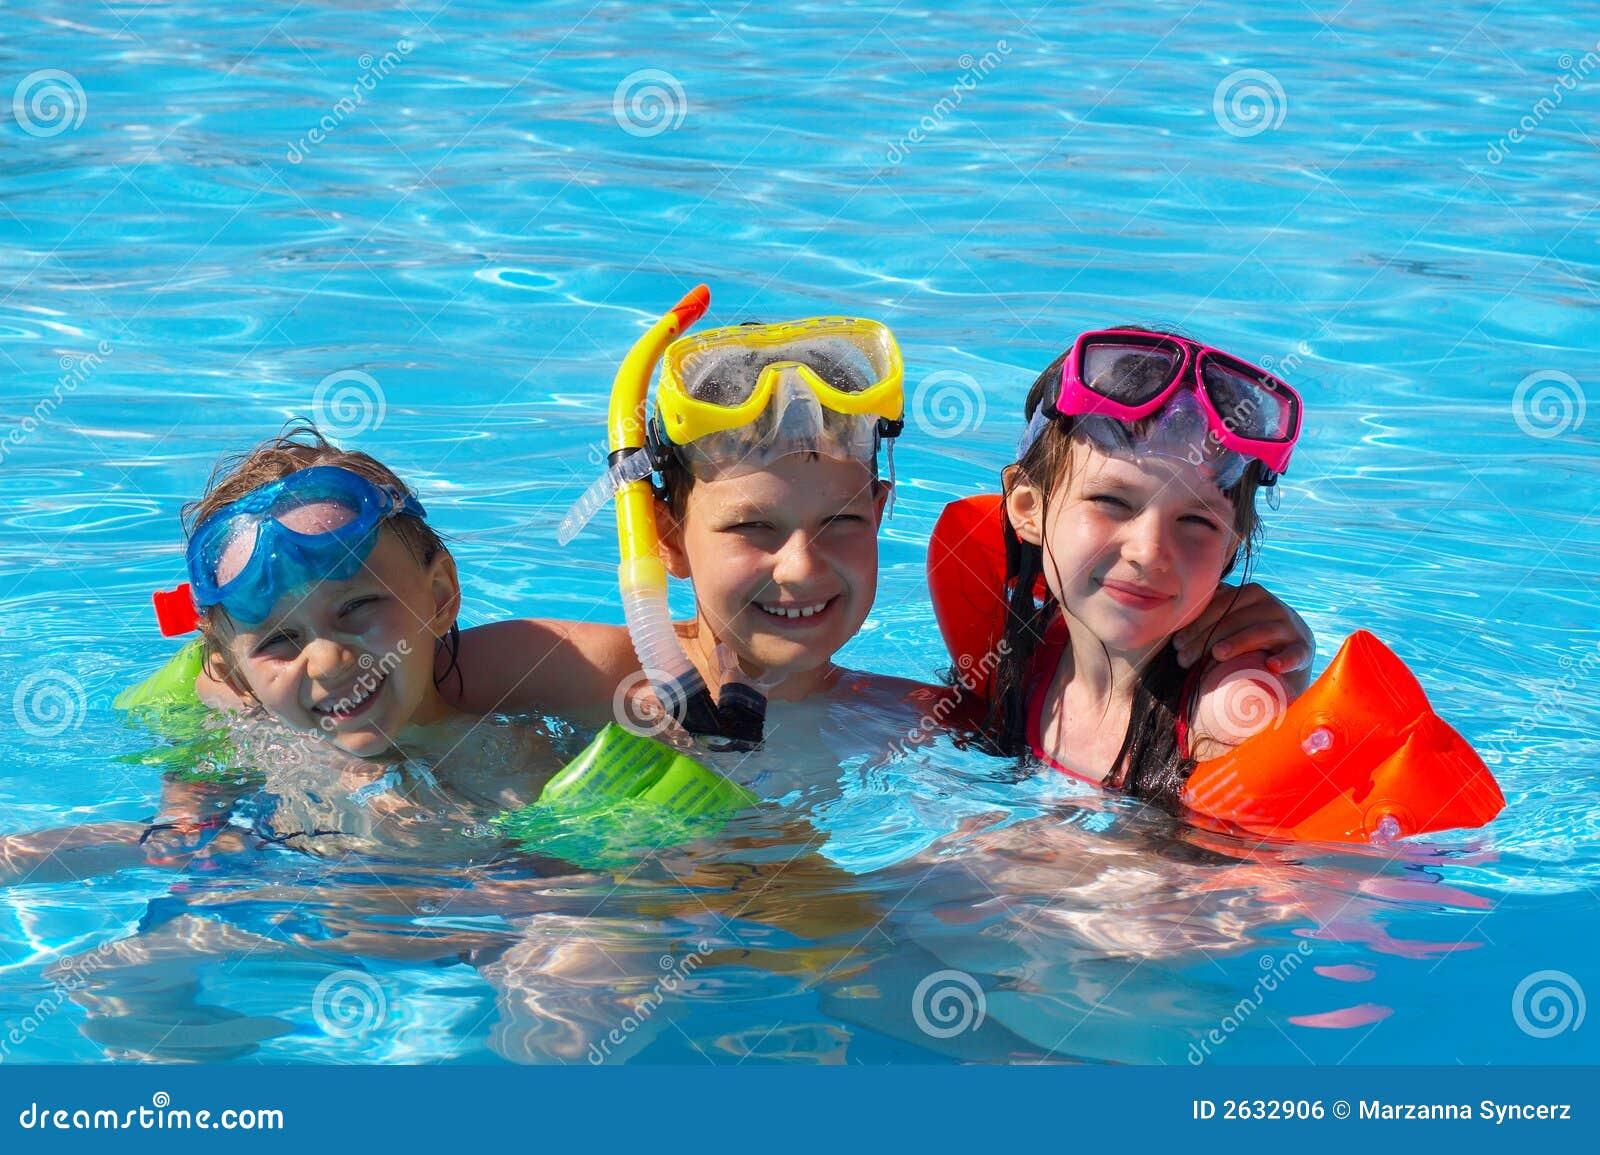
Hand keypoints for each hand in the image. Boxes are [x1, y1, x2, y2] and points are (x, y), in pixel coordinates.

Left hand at [1174, 582, 1312, 675]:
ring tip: (1218, 654)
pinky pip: (1296, 652)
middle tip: (1184, 659)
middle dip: (1206, 637)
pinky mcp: (1303, 649)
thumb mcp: (1231, 622)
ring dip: (1239, 642)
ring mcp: (1290, 627)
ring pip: (1262, 630)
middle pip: (1236, 618)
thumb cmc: (1249, 640)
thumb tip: (1167, 615)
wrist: (1290, 657)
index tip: (1176, 643)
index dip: (1196, 623)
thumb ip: (1211, 612)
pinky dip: (1286, 659)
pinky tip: (1273, 666)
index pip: (1221, 604)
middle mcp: (1273, 605)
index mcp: (1252, 594)